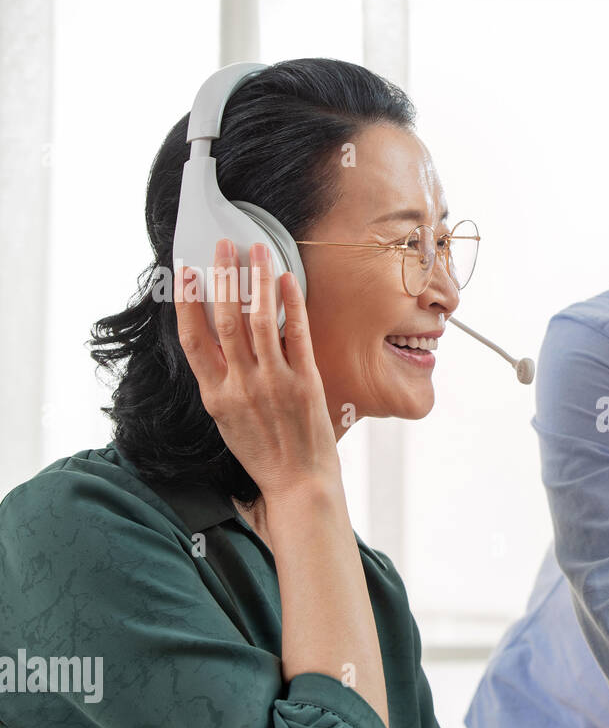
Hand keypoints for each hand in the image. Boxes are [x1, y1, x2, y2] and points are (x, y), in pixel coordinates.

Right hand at [175, 239, 341, 501]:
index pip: (192, 338)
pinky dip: (292, 304)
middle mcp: (240, 385)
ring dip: (256, 279)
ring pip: (259, 320)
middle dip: (222, 276)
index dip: (186, 301)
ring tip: (256, 249)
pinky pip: (297, 335)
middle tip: (222, 243)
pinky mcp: (305, 383)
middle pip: (225, 320)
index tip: (184, 270)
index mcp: (215, 395)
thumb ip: (220, 381)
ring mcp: (274, 383)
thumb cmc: (263, 453)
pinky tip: (288, 279)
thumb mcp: (227, 420)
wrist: (298, 484)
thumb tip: (216, 340)